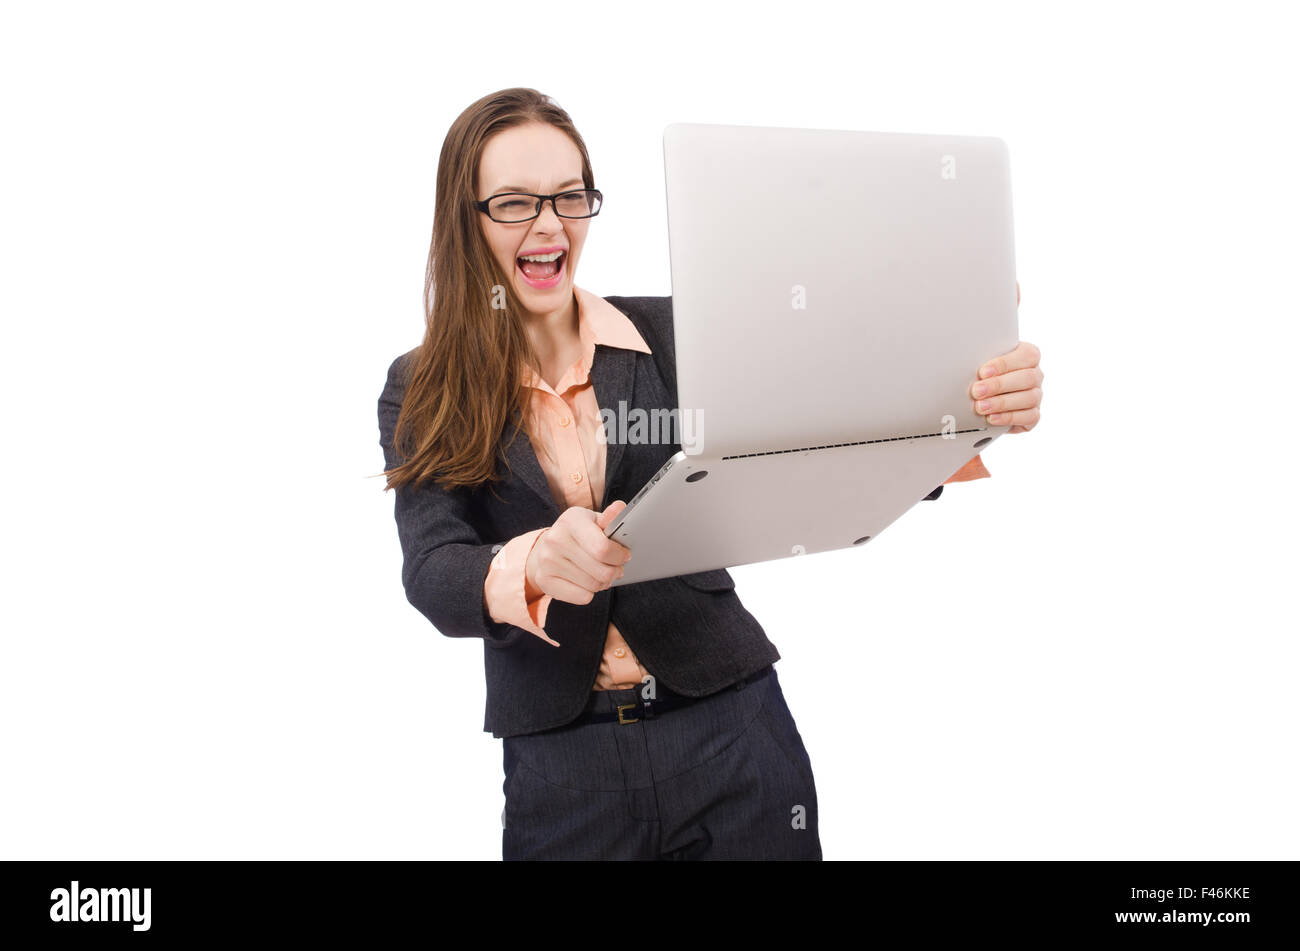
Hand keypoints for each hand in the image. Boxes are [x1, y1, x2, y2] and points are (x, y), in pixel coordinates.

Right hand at [524, 501, 631, 604]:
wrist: (546, 548)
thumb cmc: (579, 535)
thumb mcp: (594, 522)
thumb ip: (610, 518)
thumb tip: (620, 507)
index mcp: (571, 520)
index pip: (603, 549)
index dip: (620, 556)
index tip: (625, 556)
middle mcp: (555, 539)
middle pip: (601, 571)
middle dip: (615, 571)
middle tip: (616, 568)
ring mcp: (547, 561)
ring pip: (593, 585)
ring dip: (604, 582)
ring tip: (601, 574)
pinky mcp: (544, 580)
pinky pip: (582, 597)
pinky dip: (590, 592)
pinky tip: (586, 582)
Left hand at [972, 281, 1041, 433]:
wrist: (973, 397)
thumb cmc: (980, 366)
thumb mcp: (983, 341)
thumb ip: (997, 316)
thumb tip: (1015, 285)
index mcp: (1027, 354)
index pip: (1025, 356)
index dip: (1004, 364)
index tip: (981, 370)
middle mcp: (1035, 374)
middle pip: (1027, 378)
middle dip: (999, 385)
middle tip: (975, 391)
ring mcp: (1035, 395)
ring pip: (1028, 399)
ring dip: (1002, 403)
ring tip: (980, 408)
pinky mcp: (1031, 416)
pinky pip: (1028, 418)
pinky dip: (1010, 418)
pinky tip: (992, 419)